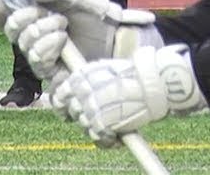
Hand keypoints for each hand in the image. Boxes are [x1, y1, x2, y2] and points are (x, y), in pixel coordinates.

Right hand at [0, 0, 158, 80]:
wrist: (120, 39)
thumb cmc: (97, 19)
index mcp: (36, 17)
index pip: (5, 17)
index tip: (1, 5)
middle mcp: (36, 38)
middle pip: (13, 32)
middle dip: (27, 19)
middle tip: (51, 15)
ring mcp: (44, 58)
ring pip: (25, 49)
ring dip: (42, 34)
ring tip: (63, 27)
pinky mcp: (54, 76)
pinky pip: (39, 65)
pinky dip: (47, 49)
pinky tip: (62, 42)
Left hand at [51, 45, 207, 147]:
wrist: (150, 84)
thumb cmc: (133, 75)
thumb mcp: (106, 69)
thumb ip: (90, 79)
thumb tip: (80, 90)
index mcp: (80, 77)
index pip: (59, 95)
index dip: (64, 104)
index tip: (70, 110)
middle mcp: (81, 92)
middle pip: (73, 112)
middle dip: (84, 116)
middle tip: (100, 118)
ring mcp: (89, 109)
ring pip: (84, 126)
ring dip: (97, 129)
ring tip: (112, 128)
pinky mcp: (100, 124)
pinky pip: (97, 138)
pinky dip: (107, 140)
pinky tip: (117, 138)